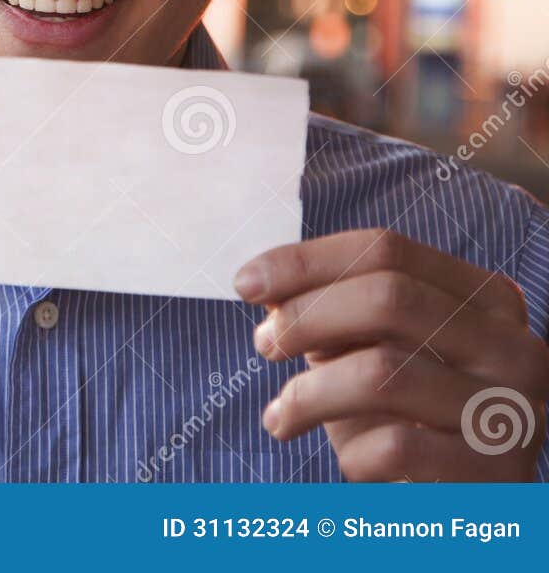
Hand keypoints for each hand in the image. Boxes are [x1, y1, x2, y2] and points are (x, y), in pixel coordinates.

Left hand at [236, 229, 548, 480]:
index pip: (387, 250)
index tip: (245, 284)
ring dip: (309, 393)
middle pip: (387, 298)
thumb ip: (330, 314)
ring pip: (383, 373)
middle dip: (305, 317)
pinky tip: (345, 464)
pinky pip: (395, 447)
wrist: (471, 509)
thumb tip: (265, 286)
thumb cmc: (411, 419)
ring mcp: (511, 409)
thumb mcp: (372, 353)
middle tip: (265, 345)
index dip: (305, 261)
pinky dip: (351, 455)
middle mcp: (513, 346)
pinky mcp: (497, 473)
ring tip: (281, 416)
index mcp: (486, 299)